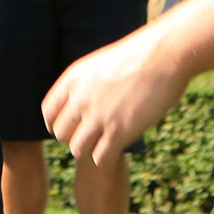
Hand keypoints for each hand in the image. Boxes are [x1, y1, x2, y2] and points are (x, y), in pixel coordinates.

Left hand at [42, 23, 188, 166]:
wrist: (164, 54)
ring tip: (105, 143)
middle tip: (93, 135)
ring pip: (78, 150)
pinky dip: (107, 157)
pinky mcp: (120, 131)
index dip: (59, 123)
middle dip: (75, 138)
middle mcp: (81, 98)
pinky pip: (100, 158)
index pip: (48, 113)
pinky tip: (119, 147)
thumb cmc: (139, 56)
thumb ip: (86, 85)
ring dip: (90, 150)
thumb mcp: (101, 64)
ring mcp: (99, 116)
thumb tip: (78, 105)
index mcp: (74, 78)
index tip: (74, 125)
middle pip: (61, 135)